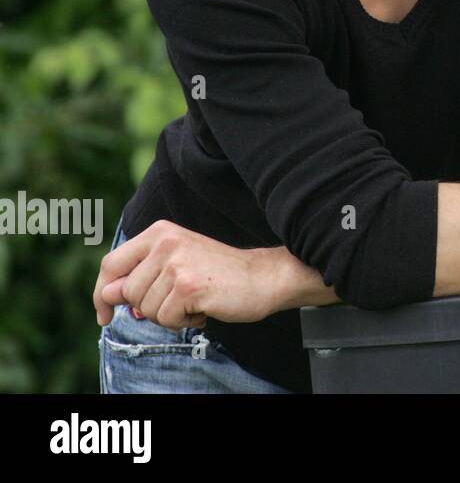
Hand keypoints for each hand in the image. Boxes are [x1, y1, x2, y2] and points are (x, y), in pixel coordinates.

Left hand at [93, 220, 278, 328]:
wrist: (262, 277)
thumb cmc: (217, 274)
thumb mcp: (175, 264)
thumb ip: (140, 275)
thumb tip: (107, 294)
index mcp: (159, 232)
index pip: (111, 264)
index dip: (102, 293)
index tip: (104, 313)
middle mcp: (165, 243)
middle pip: (126, 292)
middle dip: (147, 307)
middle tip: (178, 299)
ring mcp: (176, 264)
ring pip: (144, 309)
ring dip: (168, 315)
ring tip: (194, 301)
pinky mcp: (187, 287)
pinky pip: (165, 319)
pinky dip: (183, 321)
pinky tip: (202, 308)